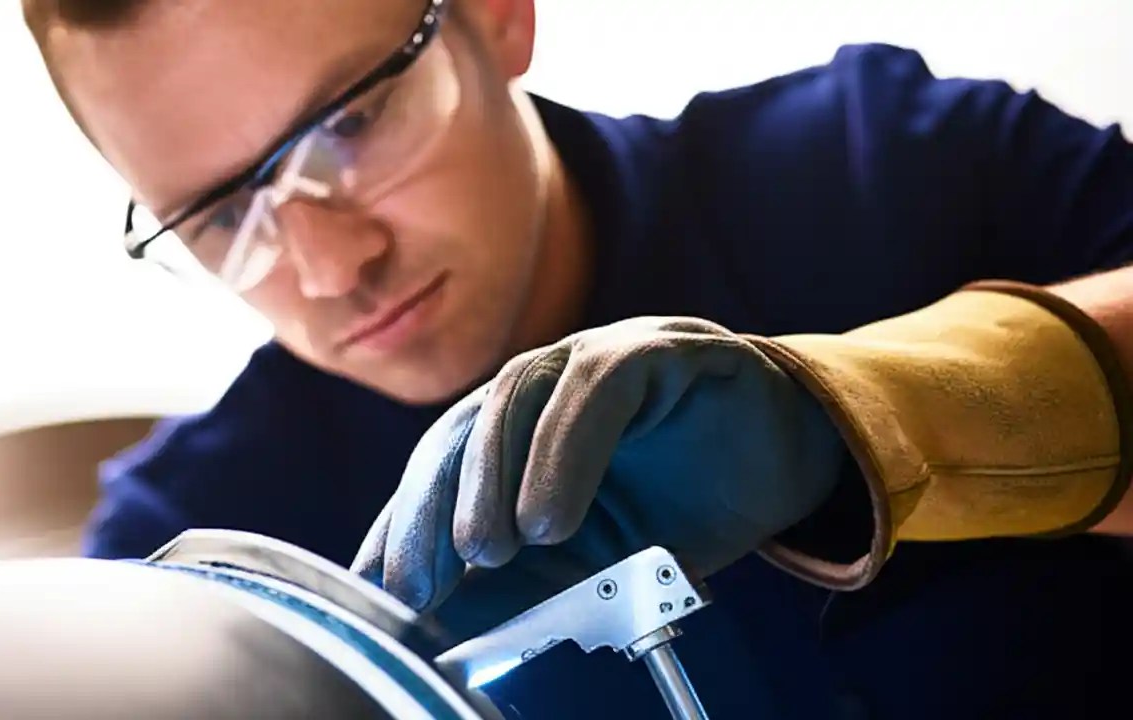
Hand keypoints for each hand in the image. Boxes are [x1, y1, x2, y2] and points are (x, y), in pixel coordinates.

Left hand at [351, 316, 846, 631]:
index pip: (442, 467)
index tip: (380, 589)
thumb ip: (526, 578)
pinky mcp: (658, 348)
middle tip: (418, 582)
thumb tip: (449, 623)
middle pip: (463, 428)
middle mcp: (546, 382)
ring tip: (488, 552)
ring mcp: (597, 355)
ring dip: (492, 479)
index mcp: (519, 427)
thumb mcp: (592, 560)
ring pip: (517, 394)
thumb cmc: (682, 501)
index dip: (405, 524)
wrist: (786, 456)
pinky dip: (566, 452)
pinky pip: (599, 387)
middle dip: (429, 507)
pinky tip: (552, 518)